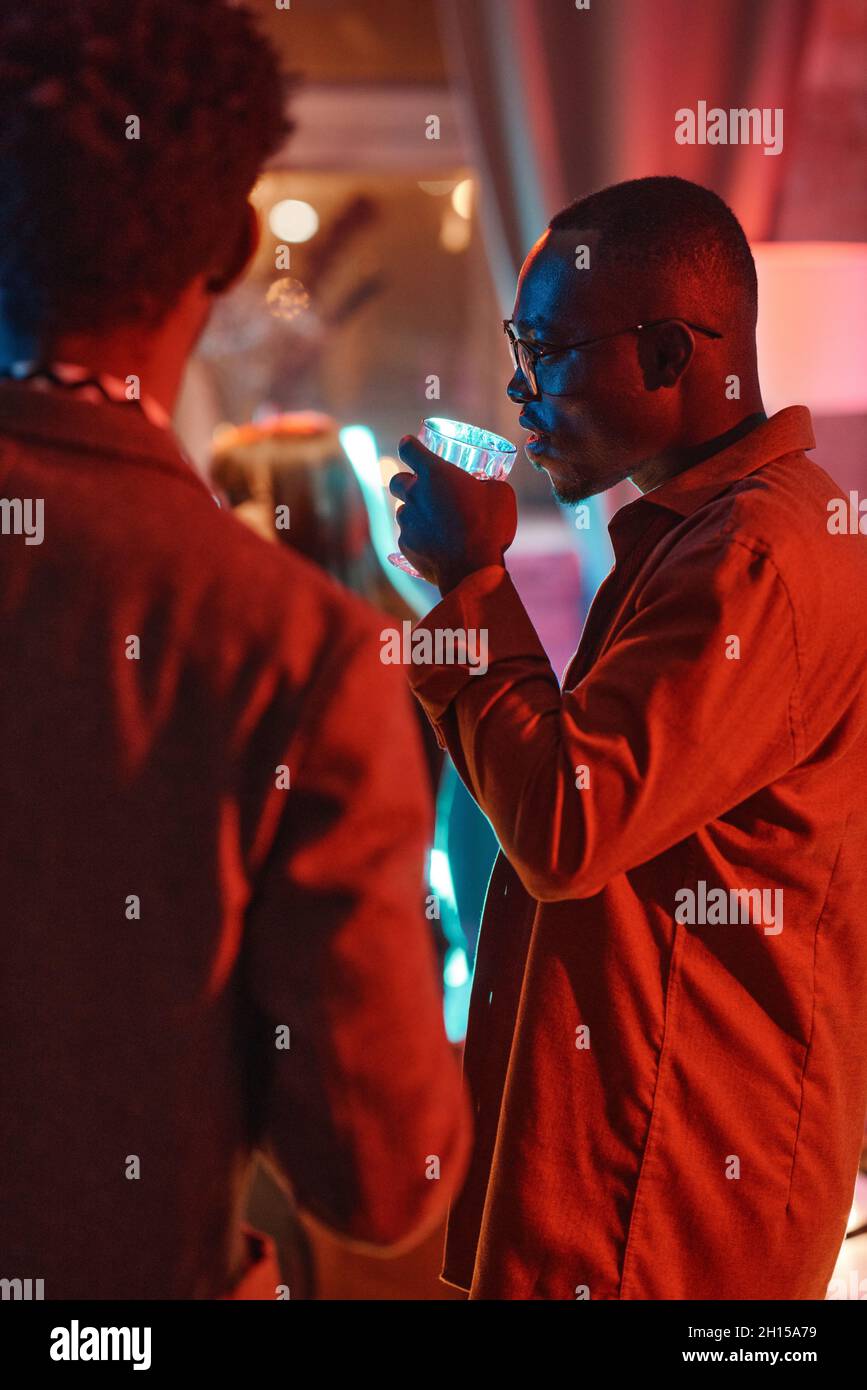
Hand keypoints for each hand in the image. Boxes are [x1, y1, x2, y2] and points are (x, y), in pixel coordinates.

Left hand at [389, 435, 517, 591]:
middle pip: (397, 480)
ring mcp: (406, 521)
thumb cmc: (488, 526)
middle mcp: (414, 494)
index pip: (409, 449)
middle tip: (424, 489)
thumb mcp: (501, 494)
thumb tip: (488, 487)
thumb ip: (487, 484)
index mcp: (434, 473)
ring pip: (402, 511)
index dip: (409, 445)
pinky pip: (408, 537)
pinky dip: (419, 538)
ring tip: (437, 523)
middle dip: (407, 481)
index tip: (410, 446)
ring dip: (415, 512)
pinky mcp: (405, 545)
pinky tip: (437, 546)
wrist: (472, 568)